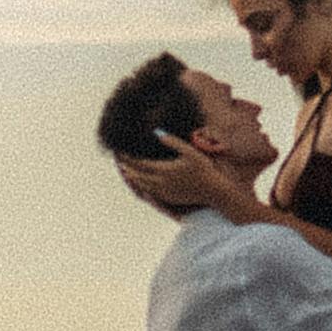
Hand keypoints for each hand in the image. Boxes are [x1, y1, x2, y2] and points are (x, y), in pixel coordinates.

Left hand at [119, 134, 257, 223]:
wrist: (213, 191)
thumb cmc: (204, 169)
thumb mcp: (190, 151)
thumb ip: (173, 142)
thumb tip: (157, 133)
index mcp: (164, 170)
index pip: (140, 164)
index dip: (129, 158)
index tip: (121, 151)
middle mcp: (161, 183)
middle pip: (138, 175)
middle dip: (127, 167)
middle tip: (118, 160)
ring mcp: (164, 192)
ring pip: (142, 185)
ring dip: (133, 178)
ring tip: (125, 171)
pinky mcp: (168, 198)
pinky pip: (150, 192)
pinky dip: (142, 186)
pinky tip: (141, 182)